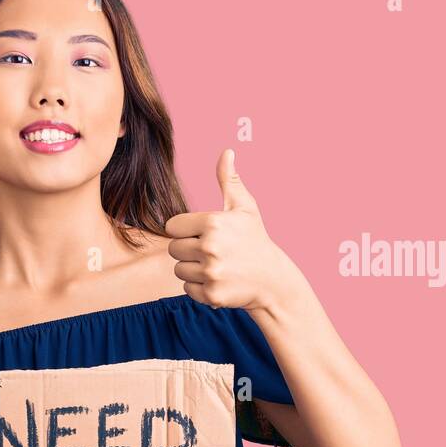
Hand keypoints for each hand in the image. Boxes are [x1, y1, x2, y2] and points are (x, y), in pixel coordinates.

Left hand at [163, 148, 299, 313]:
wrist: (273, 280)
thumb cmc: (255, 240)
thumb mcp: (244, 208)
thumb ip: (229, 181)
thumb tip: (227, 152)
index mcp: (213, 222)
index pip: (173, 227)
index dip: (185, 230)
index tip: (203, 234)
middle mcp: (210, 247)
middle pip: (173, 249)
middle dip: (189, 250)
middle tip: (213, 252)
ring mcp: (211, 272)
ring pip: (178, 270)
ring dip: (193, 270)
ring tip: (216, 266)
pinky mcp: (211, 294)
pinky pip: (187, 288)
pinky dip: (199, 287)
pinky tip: (219, 281)